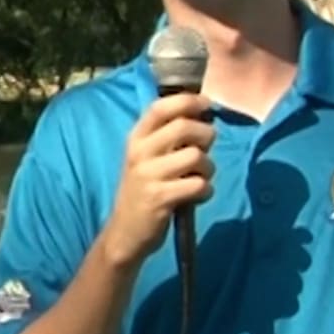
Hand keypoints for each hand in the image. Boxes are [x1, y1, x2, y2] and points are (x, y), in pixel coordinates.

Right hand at [100, 92, 214, 269]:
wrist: (125, 233)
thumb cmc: (143, 191)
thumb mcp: (146, 159)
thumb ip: (168, 138)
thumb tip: (203, 118)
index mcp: (136, 138)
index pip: (160, 107)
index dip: (188, 101)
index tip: (206, 104)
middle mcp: (139, 152)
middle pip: (184, 127)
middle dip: (206, 135)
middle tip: (206, 149)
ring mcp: (148, 175)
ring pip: (196, 156)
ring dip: (208, 168)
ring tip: (201, 178)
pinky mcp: (160, 198)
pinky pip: (198, 185)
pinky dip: (206, 191)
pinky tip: (197, 196)